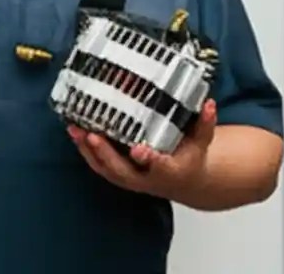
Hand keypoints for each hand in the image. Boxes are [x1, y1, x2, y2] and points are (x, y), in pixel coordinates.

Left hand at [69, 99, 217, 201]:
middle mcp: (146, 179)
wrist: (183, 181)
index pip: (159, 167)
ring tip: (75, 130)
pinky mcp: (118, 174)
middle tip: (93, 136)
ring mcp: (130, 178)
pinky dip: (86, 151)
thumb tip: (208, 103)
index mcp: (169, 172)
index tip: (139, 150)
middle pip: (123, 171)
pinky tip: (75, 133)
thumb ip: (204, 123)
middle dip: (107, 155)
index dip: (149, 160)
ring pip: (106, 169)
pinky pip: (99, 165)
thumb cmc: (190, 158)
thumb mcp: (202, 142)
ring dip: (89, 151)